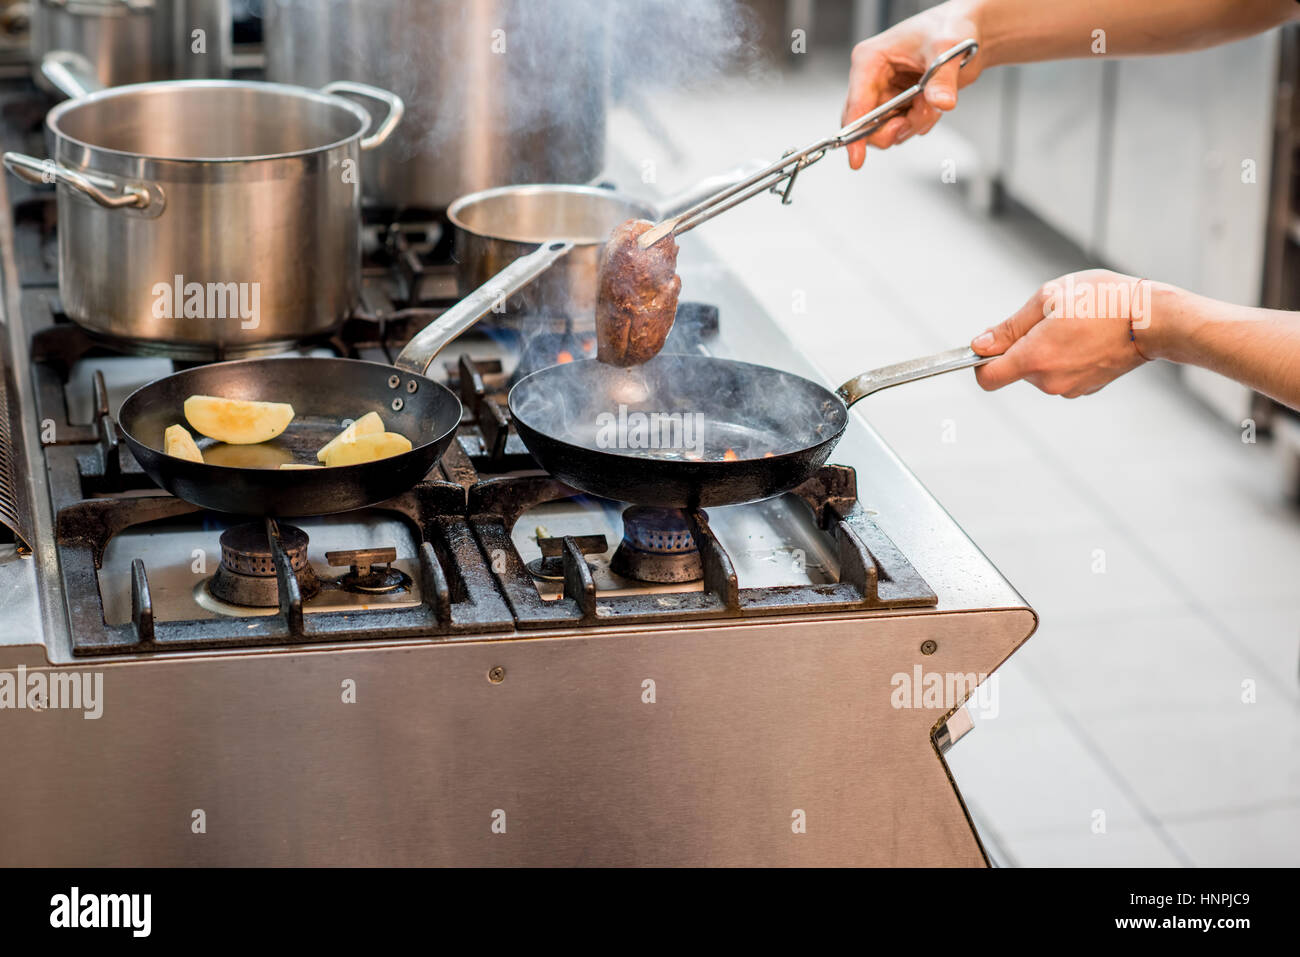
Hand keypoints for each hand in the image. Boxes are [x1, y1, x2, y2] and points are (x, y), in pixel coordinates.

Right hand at [842, 3, 983, 167]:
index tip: (857, 158)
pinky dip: (921, 122)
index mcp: (871, 60)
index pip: (856, 104)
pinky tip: (932, 104)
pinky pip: (904, 129)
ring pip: (887, 130)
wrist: (968, 33)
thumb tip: (940, 102)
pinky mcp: (900, 105)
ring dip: (913, 123)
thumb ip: (942, 79)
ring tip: (931, 102)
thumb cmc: (949, 26)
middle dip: (893, 128)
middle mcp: (873, 79)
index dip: (856, 133)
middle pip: (866, 125)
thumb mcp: (947, 48)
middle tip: (911, 121)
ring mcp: (886, 94)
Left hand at [971, 270, 1151, 397]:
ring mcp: (1070, 388)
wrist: (1154, 319)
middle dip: (1023, 346)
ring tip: (1075, 325)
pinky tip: (1088, 338)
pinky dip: (1066, 358)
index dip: (982, 360)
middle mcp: (1049, 381)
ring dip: (1046, 351)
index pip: (987, 378)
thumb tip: (980, 344)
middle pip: (1015, 370)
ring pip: (1040, 371)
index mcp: (1034, 359)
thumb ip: (1010, 327)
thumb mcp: (1049, 298)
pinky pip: (1062, 374)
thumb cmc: (1103, 300)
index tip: (991, 344)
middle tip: (1052, 319)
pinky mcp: (1087, 389)